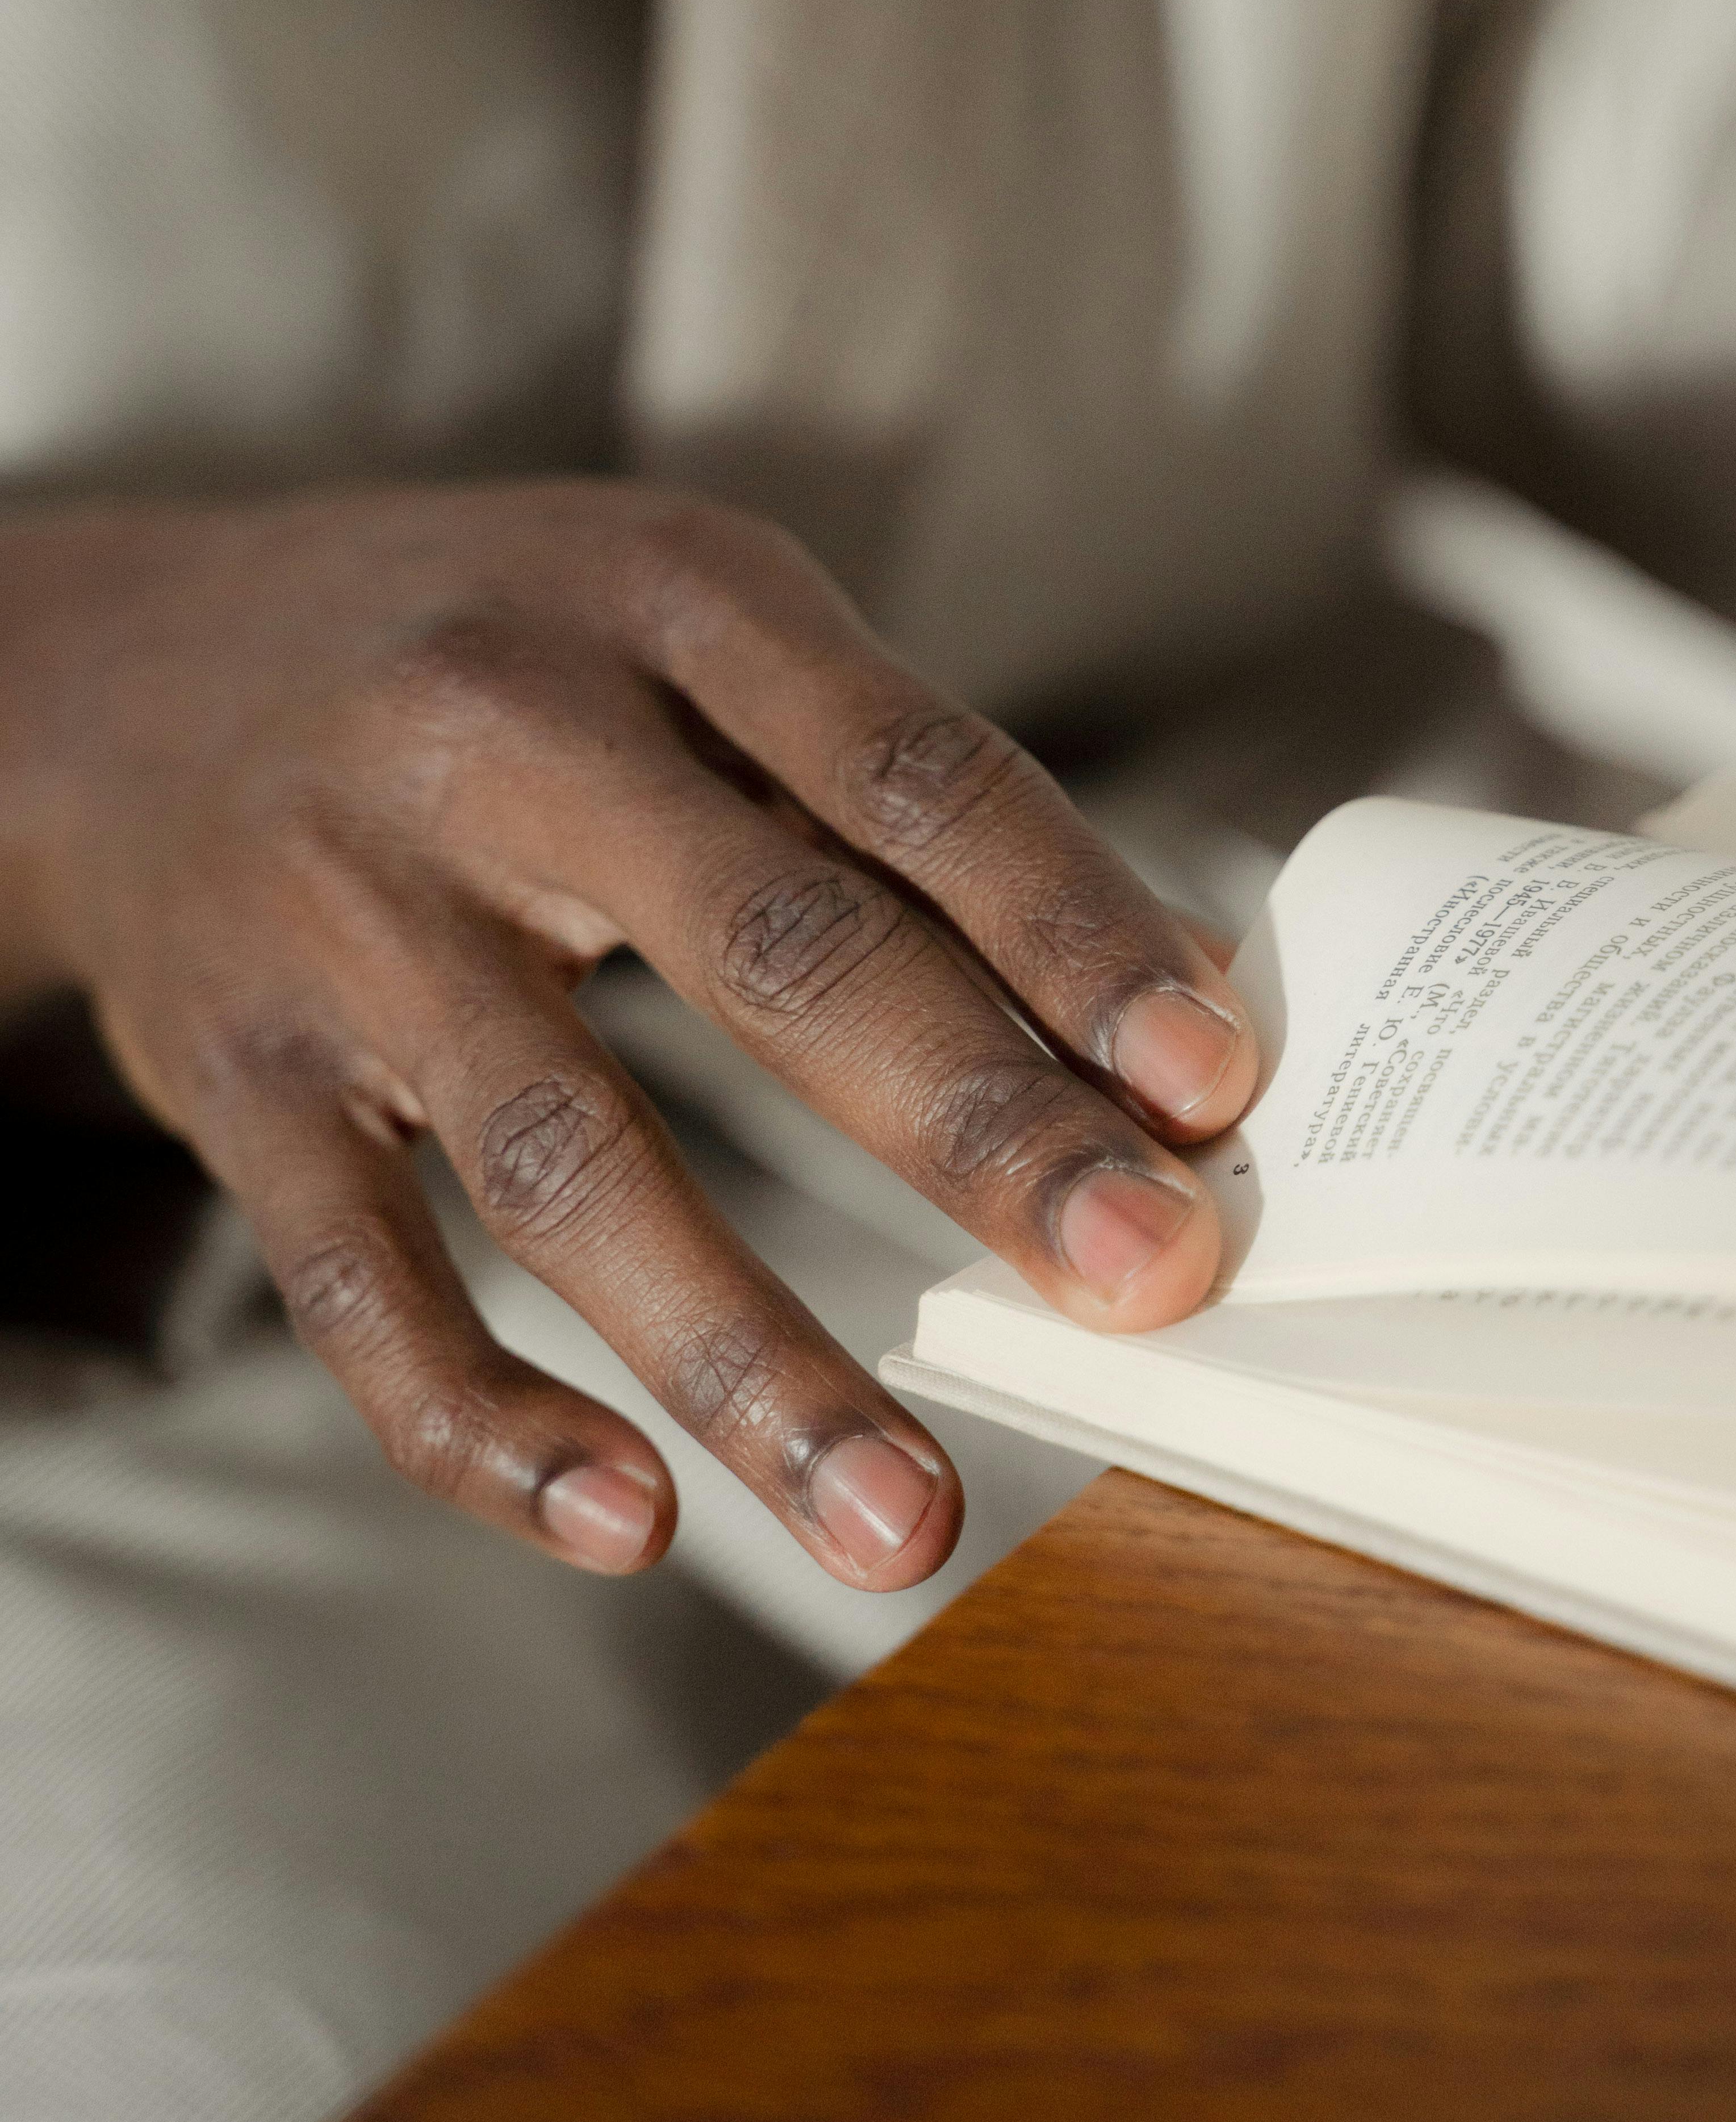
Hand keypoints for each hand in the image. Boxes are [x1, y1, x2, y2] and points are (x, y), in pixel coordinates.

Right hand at [0, 486, 1256, 1584]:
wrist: (136, 674)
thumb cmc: (501, 658)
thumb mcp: (694, 634)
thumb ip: (903, 802)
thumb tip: (1163, 1014)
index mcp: (666, 601)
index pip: (908, 772)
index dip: (1073, 927)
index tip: (1213, 1080)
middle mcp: (504, 739)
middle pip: (773, 952)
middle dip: (980, 1131)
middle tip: (1149, 1280)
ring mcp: (354, 917)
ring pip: (574, 1158)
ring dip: (755, 1359)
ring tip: (913, 1518)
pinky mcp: (238, 1076)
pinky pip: (357, 1282)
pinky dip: (487, 1421)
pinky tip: (627, 1521)